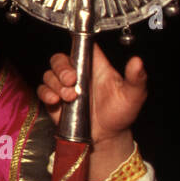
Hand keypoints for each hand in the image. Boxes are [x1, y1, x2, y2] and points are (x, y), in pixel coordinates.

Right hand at [38, 45, 146, 178]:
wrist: (106, 137)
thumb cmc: (121, 114)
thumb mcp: (134, 95)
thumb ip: (136, 78)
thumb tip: (137, 62)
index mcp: (96, 67)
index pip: (83, 47)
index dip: (78, 43)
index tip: (77, 51)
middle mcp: (78, 74)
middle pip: (60, 59)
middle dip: (61, 67)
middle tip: (71, 80)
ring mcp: (64, 87)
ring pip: (49, 74)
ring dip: (56, 84)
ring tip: (70, 96)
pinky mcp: (54, 99)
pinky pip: (42, 90)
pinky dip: (46, 93)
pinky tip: (56, 100)